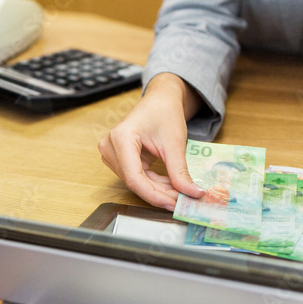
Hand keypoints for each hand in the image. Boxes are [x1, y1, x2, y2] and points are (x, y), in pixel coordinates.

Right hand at [98, 73, 205, 209]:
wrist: (160, 100)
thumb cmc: (164, 112)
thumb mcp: (174, 143)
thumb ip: (179, 171)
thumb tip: (191, 193)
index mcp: (121, 138)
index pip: (134, 178)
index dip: (154, 195)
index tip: (174, 203)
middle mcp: (110, 147)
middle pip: (135, 182)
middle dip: (159, 193)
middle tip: (182, 201)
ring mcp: (112, 153)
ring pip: (136, 182)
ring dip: (158, 190)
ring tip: (179, 193)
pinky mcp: (119, 158)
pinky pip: (137, 177)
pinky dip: (154, 183)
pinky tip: (170, 187)